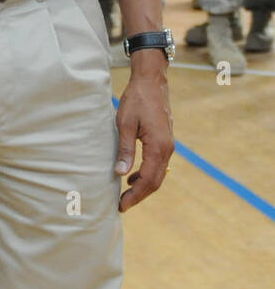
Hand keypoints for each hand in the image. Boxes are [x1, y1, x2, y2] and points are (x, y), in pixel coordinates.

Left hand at [114, 63, 173, 210]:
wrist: (151, 82)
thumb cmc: (136, 100)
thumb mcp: (124, 124)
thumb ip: (125, 149)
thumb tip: (120, 173)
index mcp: (159, 147)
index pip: (149, 180)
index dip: (136, 195)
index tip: (122, 205)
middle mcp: (167, 149)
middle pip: (156, 181)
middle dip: (139, 195)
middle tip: (122, 205)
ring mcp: (168, 145)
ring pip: (158, 174)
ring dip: (143, 186)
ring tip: (125, 194)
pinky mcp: (164, 140)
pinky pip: (157, 164)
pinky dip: (146, 173)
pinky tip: (132, 175)